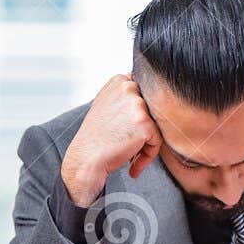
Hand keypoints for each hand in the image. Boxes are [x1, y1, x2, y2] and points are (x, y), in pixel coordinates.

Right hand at [60, 74, 162, 206]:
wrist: (86, 160)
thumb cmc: (95, 138)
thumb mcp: (105, 104)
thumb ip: (122, 95)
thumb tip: (139, 90)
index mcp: (119, 81)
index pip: (144, 96)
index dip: (137, 117)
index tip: (125, 130)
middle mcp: (128, 87)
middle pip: (152, 110)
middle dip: (143, 129)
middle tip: (127, 143)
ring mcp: (137, 104)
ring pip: (156, 125)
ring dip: (146, 142)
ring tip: (129, 153)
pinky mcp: (144, 122)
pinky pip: (157, 140)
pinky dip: (148, 154)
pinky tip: (132, 162)